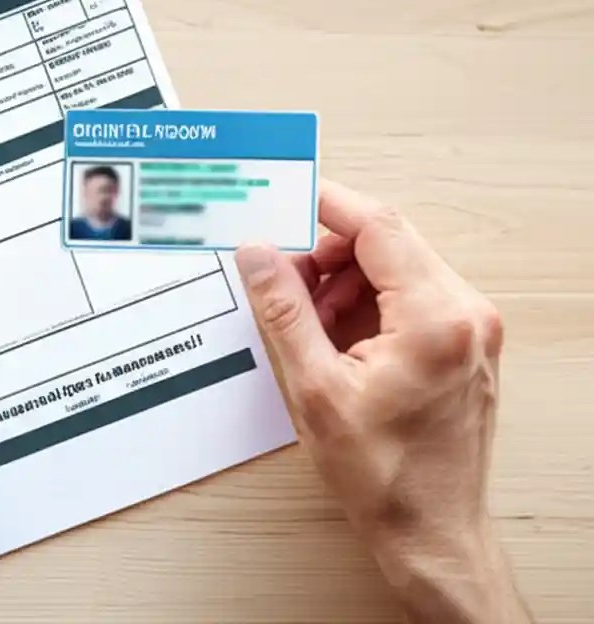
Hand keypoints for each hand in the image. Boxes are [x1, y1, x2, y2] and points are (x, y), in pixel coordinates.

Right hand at [235, 180, 528, 622]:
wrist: (431, 531)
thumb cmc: (383, 476)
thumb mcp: (314, 389)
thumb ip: (283, 311)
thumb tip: (258, 254)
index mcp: (435, 319)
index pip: (379, 227)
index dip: (326, 206)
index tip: (285, 200)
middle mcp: (467, 314)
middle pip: (390, 242)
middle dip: (329, 251)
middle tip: (281, 275)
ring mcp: (473, 329)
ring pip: (399, 268)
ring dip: (346, 278)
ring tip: (306, 319)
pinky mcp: (467, 344)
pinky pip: (412, 297)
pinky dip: (369, 303)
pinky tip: (336, 336)